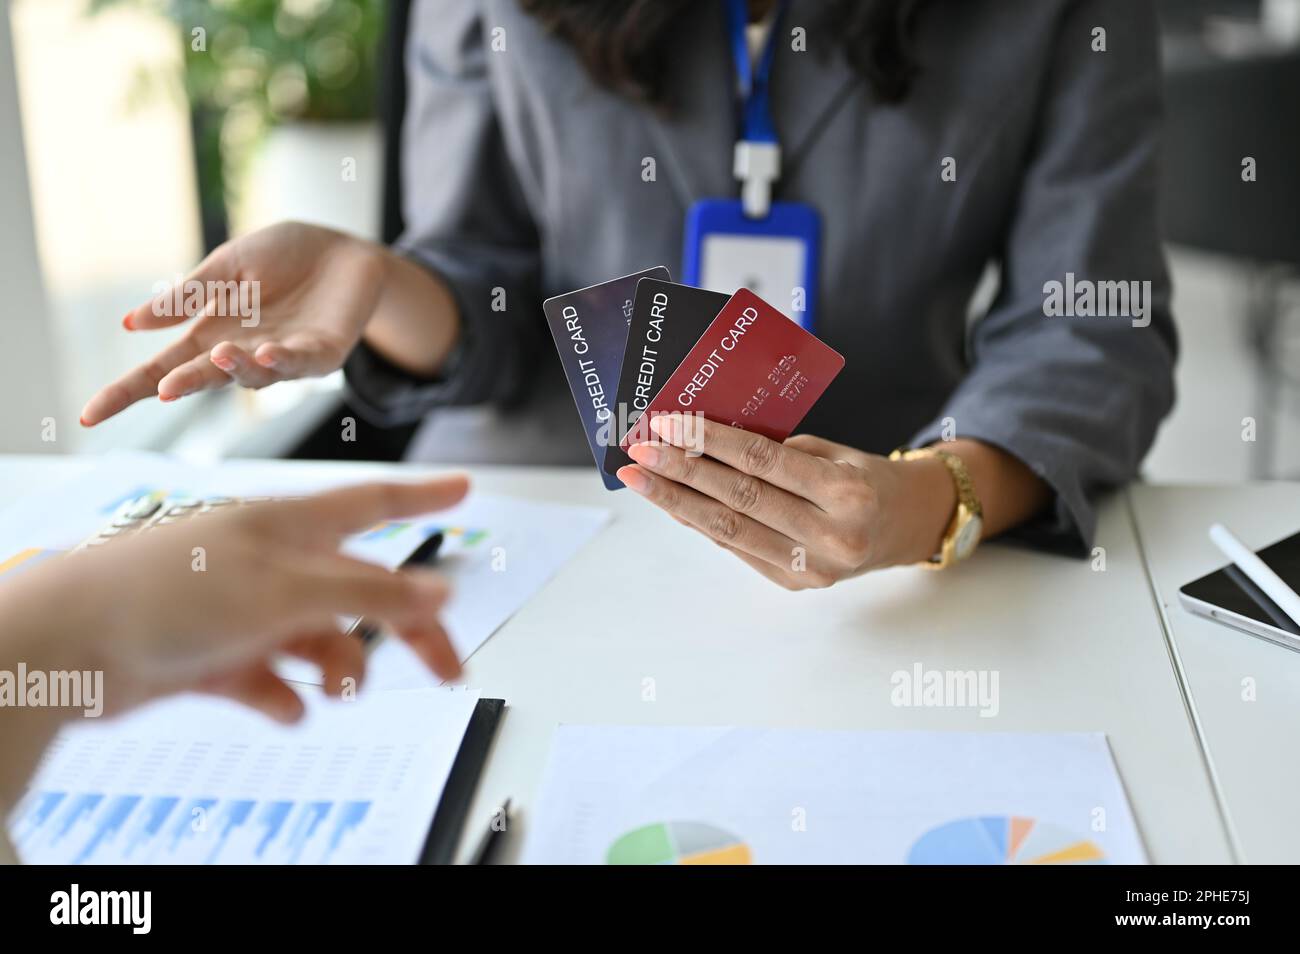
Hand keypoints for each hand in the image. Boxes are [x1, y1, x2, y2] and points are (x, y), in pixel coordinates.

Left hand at [8, 476, 469, 722]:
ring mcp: (246, 608)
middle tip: (448, 669)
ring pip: (323, 641)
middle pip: (365, 591)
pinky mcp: (217, 654)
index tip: (463, 489)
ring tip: (329, 691)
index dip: (423, 497)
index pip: (374, 503)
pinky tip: (282, 706)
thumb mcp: (287, 589)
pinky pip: (273, 679)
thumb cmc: (165, 592)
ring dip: (337, 670)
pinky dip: (285, 696)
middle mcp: (274, 563)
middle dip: (408, 629)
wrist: (67, 646)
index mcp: (292, 525)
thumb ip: (368, 593)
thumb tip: (440, 592)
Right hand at [80, 222, 383, 425]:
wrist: (342, 251)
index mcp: (210, 334)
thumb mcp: (227, 267)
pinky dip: (284, 360)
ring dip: (236, 367)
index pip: (161, 368)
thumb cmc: (283, 258)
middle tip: (162, 389)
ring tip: (219, 353)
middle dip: (184, 384)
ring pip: (255, 374)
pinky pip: (301, 363)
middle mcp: (242, 354)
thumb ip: (186, 296)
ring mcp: (283, 358)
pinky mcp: (322, 355)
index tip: (89, 414)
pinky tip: (267, 352)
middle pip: (204, 378)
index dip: (127, 391)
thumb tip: (132, 324)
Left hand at [616, 415, 957, 588]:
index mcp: (846, 492)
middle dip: (681, 473)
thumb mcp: (832, 452)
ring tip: (642, 479)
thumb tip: (701, 443)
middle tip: (639, 451)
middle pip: (739, 500)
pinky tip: (673, 501)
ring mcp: (813, 569)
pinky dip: (701, 522)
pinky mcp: (796, 585)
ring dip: (677, 503)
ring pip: (729, 531)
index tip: (668, 423)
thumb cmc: (864, 476)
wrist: (909, 526)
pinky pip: (738, 548)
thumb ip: (775, 452)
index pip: (763, 462)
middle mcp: (830, 537)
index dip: (710, 442)